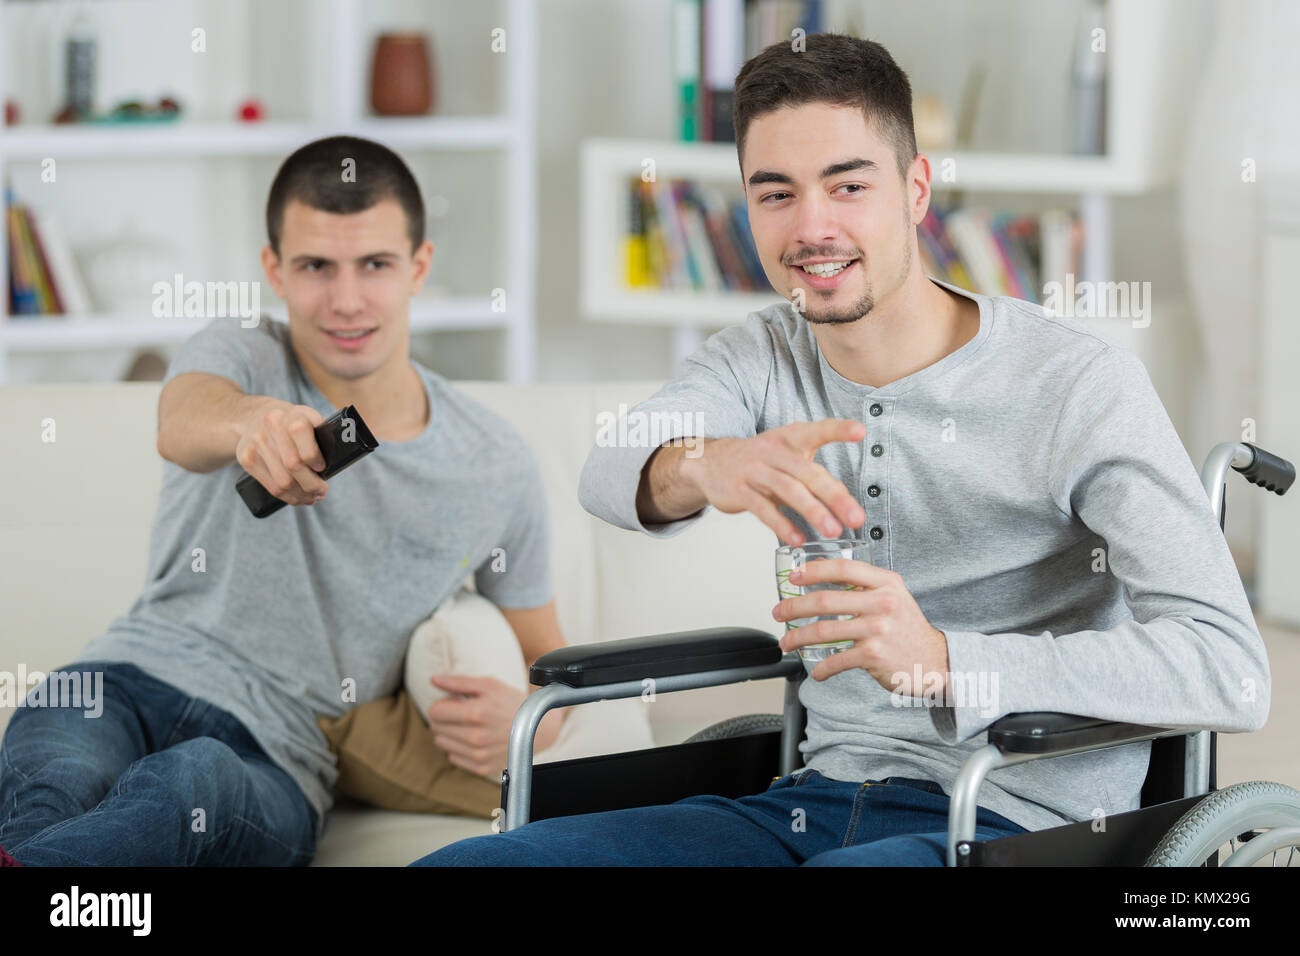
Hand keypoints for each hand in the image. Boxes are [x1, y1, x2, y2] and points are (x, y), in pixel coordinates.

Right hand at [234, 399, 328, 506]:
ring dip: (302, 495)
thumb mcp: (308, 420)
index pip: (300, 431)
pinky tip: (299, 497)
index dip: (313, 454)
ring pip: (283, 481)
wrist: (253, 416)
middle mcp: (272, 424)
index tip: (322, 467)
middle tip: (322, 491)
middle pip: (293, 464)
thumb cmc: (292, 424)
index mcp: (293, 412)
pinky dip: (289, 498)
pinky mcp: (246, 458)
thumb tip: (334, 466)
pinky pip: (271, 487)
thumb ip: (321, 437)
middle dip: (312, 484)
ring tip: (312, 497)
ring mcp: (256, 441)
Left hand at [426, 675, 562, 778]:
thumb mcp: (488, 685)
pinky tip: (476, 739)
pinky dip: (460, 748)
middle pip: (436, 728)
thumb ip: (458, 682)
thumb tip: (433, 679)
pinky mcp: (482, 768)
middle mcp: (475, 738)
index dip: (442, 704)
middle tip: (464, 713)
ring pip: (442, 744)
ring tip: (470, 725)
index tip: (456, 702)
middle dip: (445, 718)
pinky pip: (454, 758)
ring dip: (451, 733)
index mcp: (476, 713)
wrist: (538, 728)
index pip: (434, 712)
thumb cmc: (512, 702)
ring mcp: (479, 755)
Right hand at [678, 419, 867, 546]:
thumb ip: (816, 478)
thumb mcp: (788, 460)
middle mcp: (773, 451)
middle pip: (808, 473)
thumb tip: (846, 503)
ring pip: (788, 490)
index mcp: (789, 439)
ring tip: (834, 531)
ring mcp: (754, 470)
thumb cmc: (761, 462)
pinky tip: (798, 539)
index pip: (816, 431)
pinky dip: (782, 525)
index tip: (860, 432)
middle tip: (856, 518)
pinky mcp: (739, 490)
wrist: (710, 462)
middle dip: (834, 496)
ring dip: (813, 512)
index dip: (837, 430)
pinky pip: (763, 509)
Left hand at [772, 558, 950, 693]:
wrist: (935, 660)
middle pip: (825, 600)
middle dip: (794, 607)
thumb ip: (865, 584)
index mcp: (886, 583)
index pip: (843, 567)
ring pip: (823, 630)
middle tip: (779, 612)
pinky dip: (822, 668)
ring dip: (797, 637)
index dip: (813, 570)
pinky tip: (817, 671)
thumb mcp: (894, 596)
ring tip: (787, 642)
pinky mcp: (874, 655)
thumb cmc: (907, 628)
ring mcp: (878, 629)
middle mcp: (882, 603)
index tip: (793, 577)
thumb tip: (822, 576)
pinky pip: (836, 660)